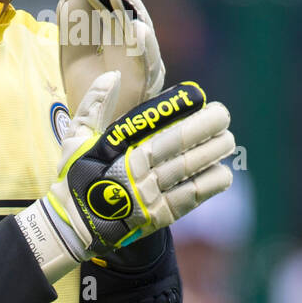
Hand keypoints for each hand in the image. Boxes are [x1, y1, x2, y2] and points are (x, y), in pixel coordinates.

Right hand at [15, 71, 234, 280]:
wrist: (73, 226)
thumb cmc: (75, 177)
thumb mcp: (75, 139)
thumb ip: (93, 106)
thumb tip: (112, 76)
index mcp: (119, 153)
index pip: (155, 129)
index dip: (179, 113)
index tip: (198, 97)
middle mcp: (137, 175)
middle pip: (178, 148)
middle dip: (204, 129)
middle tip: (223, 115)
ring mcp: (150, 198)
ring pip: (188, 171)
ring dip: (212, 154)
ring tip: (228, 140)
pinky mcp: (159, 217)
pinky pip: (189, 199)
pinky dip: (208, 187)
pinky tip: (224, 174)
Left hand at [57, 0, 164, 121]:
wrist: (90, 130)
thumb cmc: (89, 91)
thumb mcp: (74, 52)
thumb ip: (76, 25)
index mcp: (127, 38)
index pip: (118, 6)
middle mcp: (142, 50)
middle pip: (133, 14)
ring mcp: (147, 69)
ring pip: (142, 35)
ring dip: (129, 11)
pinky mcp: (144, 87)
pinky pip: (146, 64)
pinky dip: (141, 45)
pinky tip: (136, 27)